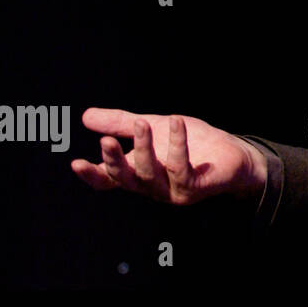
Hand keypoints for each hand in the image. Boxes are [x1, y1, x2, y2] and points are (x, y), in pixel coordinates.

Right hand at [70, 108, 266, 203]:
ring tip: (142, 123)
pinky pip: (181, 168)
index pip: (109, 180)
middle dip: (114, 161)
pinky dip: (178, 144)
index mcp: (138, 173)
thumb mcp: (154, 127)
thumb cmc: (192, 142)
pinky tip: (177, 123)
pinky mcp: (193, 188)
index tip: (76, 163)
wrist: (232, 153)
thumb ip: (121, 123)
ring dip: (144, 148)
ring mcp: (172, 190)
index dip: (92, 175)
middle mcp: (151, 186)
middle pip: (126, 179)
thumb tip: (85, 116)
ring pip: (150, 173)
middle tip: (106, 141)